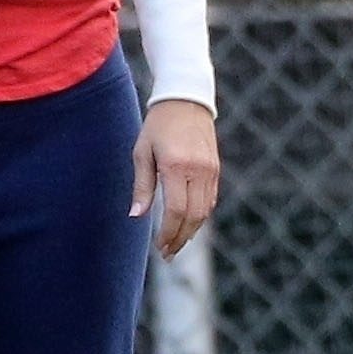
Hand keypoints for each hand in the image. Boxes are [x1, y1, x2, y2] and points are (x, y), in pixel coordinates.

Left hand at [131, 99, 219, 259]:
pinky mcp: (216, 169)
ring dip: (191, 230)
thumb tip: (137, 216)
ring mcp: (211, 170)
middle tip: (168, 253)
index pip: (175, 211)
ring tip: (176, 243)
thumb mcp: (142, 152)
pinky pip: (210, 200)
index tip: (159, 247)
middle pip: (193, 217)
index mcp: (176, 167)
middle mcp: (198, 171)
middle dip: (180, 238)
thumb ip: (142, 185)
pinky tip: (188, 224)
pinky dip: (199, 216)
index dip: (168, 233)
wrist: (186, 100)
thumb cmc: (158, 126)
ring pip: (205, 211)